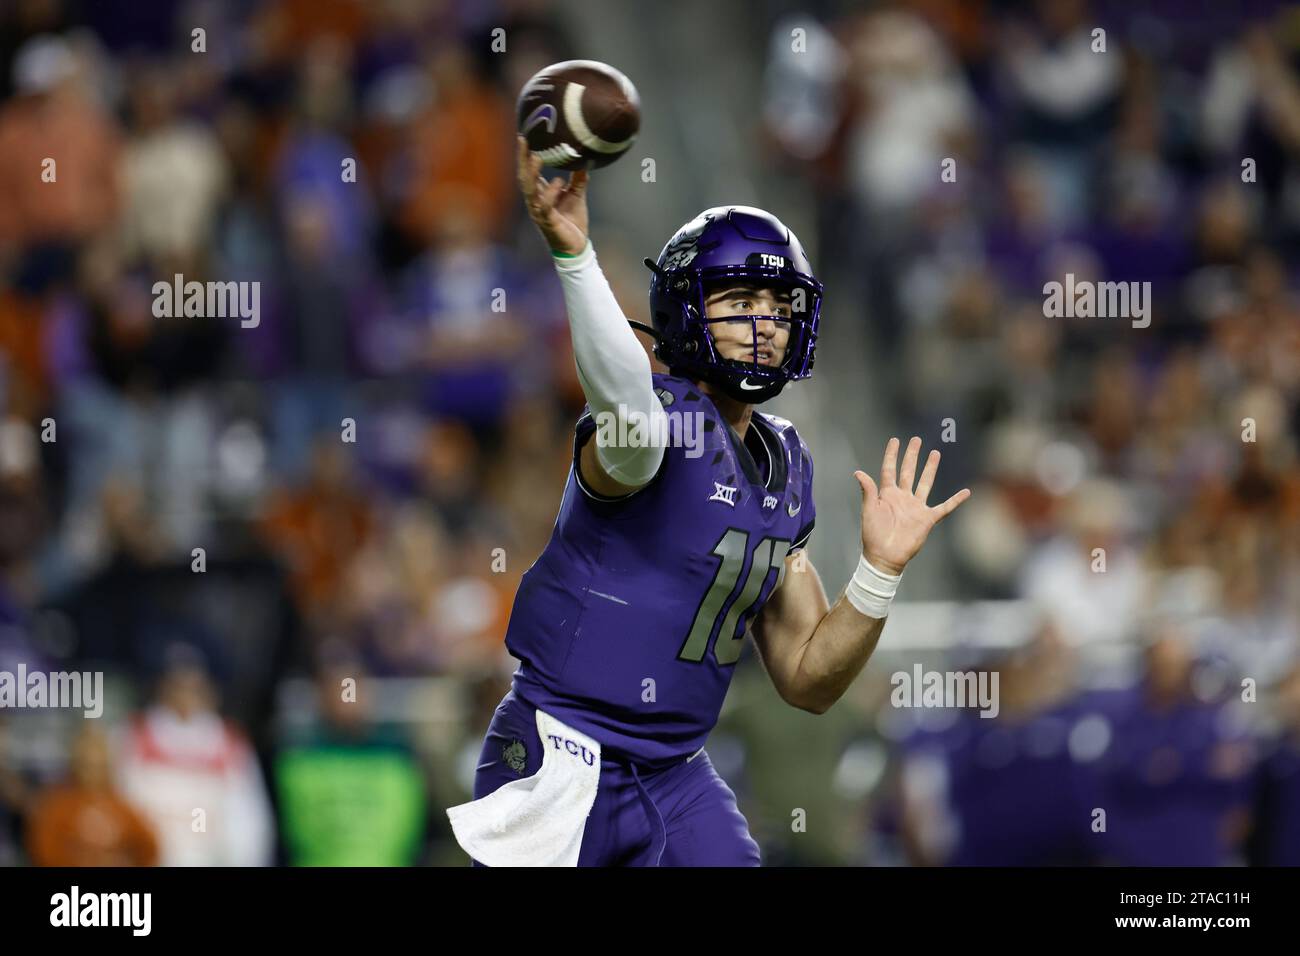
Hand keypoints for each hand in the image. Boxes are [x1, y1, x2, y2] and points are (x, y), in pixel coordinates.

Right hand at [517, 135, 588, 255]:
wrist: (577, 247)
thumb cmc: (573, 222)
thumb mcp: (577, 195)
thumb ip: (578, 179)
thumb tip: (584, 160)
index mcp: (540, 194)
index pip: (529, 172)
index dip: (525, 155)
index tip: (525, 136)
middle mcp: (536, 202)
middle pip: (524, 177)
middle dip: (523, 159)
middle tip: (524, 140)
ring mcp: (540, 213)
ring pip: (530, 190)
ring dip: (532, 173)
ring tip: (537, 156)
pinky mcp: (549, 222)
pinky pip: (546, 206)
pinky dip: (551, 194)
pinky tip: (559, 182)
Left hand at [853, 437, 970, 575]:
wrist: (885, 557)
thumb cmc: (873, 535)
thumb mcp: (869, 510)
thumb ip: (868, 491)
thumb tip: (858, 472)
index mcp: (887, 494)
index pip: (889, 470)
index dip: (892, 455)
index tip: (895, 440)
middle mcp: (902, 498)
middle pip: (908, 471)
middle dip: (912, 456)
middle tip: (916, 440)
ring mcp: (916, 507)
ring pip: (925, 483)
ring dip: (930, 469)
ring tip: (935, 453)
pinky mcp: (927, 519)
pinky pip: (945, 507)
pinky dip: (956, 500)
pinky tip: (966, 492)